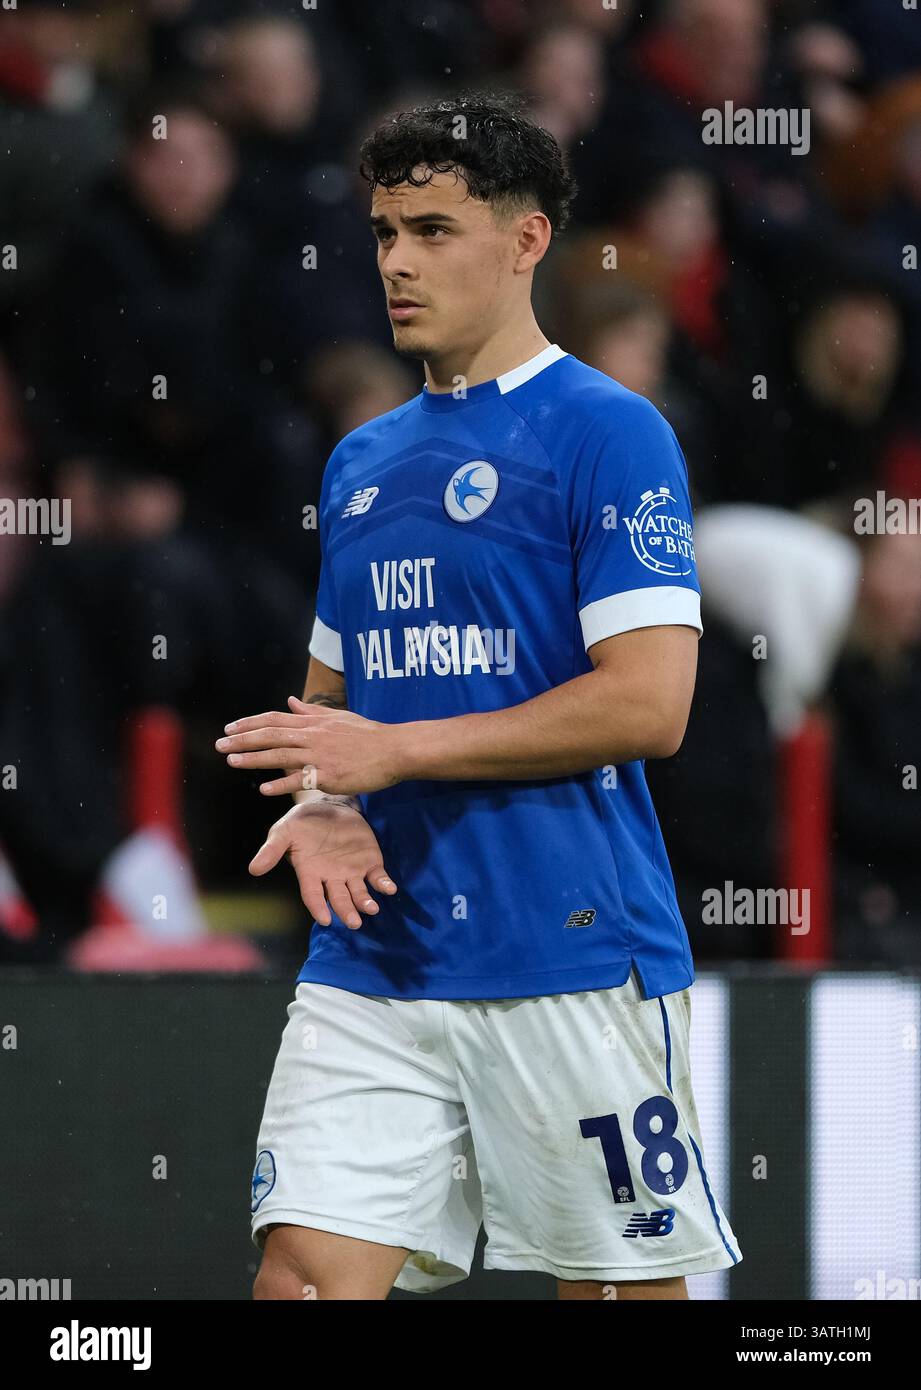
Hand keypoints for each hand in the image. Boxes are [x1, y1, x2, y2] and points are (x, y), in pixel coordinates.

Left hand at [215, 695, 408, 795]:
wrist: (394, 750)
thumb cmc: (369, 735)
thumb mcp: (339, 717)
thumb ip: (312, 711)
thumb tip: (290, 702)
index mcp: (314, 722)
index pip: (275, 720)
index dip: (250, 723)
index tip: (230, 728)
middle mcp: (313, 736)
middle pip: (271, 735)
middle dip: (242, 739)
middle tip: (219, 745)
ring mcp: (320, 755)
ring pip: (280, 755)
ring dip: (253, 758)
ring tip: (231, 761)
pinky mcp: (330, 775)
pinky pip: (301, 780)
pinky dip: (281, 783)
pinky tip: (263, 789)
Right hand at [250, 800, 397, 928]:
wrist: (328, 804)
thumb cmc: (303, 822)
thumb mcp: (283, 832)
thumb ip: (272, 851)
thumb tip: (254, 870)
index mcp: (311, 874)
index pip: (314, 895)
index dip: (319, 907)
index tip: (325, 919)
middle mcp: (332, 878)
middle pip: (340, 899)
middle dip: (347, 911)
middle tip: (354, 923)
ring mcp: (352, 871)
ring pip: (359, 893)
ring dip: (366, 902)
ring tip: (371, 909)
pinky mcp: (370, 861)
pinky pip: (378, 877)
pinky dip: (383, 884)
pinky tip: (389, 888)